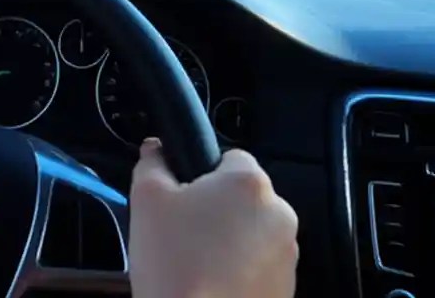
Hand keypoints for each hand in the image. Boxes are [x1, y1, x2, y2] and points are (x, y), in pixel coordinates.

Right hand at [129, 140, 297, 297]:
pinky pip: (260, 263)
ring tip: (197, 263)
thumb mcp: (147, 201)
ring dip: (230, 239)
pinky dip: (241, 268)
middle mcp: (280, 213)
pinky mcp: (287, 285)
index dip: (201, 175)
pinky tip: (213, 282)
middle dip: (216, 208)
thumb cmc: (175, 264)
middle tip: (184, 232)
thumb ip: (152, 164)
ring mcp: (288, 252)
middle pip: (242, 196)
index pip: (228, 157)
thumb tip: (157, 150)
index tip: (182, 199)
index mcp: (249, 183)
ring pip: (252, 231)